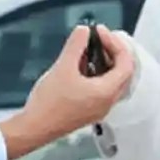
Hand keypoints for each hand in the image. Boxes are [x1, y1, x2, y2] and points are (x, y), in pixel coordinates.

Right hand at [0, 24, 134, 159]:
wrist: (34, 128)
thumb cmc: (49, 104)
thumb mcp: (63, 67)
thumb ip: (76, 45)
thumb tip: (83, 31)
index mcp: (107, 92)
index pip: (126, 63)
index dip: (116, 43)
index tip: (101, 32)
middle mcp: (107, 102)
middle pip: (122, 72)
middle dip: (113, 51)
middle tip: (100, 38)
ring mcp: (99, 108)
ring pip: (112, 81)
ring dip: (105, 62)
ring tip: (90, 49)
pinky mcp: (89, 111)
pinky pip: (102, 89)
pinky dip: (97, 74)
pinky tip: (81, 66)